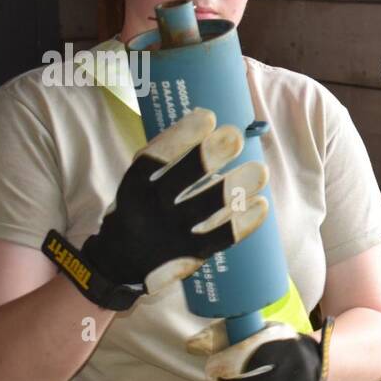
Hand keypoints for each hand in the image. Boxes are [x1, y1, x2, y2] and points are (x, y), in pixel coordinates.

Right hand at [43, 108, 268, 309]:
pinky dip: (243, 222)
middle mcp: (148, 211)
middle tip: (235, 137)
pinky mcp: (190, 256)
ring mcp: (170, 236)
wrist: (120, 263)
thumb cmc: (139, 210)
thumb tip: (210, 128)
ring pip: (204, 211)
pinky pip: (220, 238)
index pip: (153, 159)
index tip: (208, 117)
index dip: (180, 136)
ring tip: (260, 170)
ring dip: (234, 189)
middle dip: (207, 158)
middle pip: (178, 183)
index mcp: (132, 188)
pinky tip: (261, 204)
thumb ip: (166, 163)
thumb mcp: (139, 185)